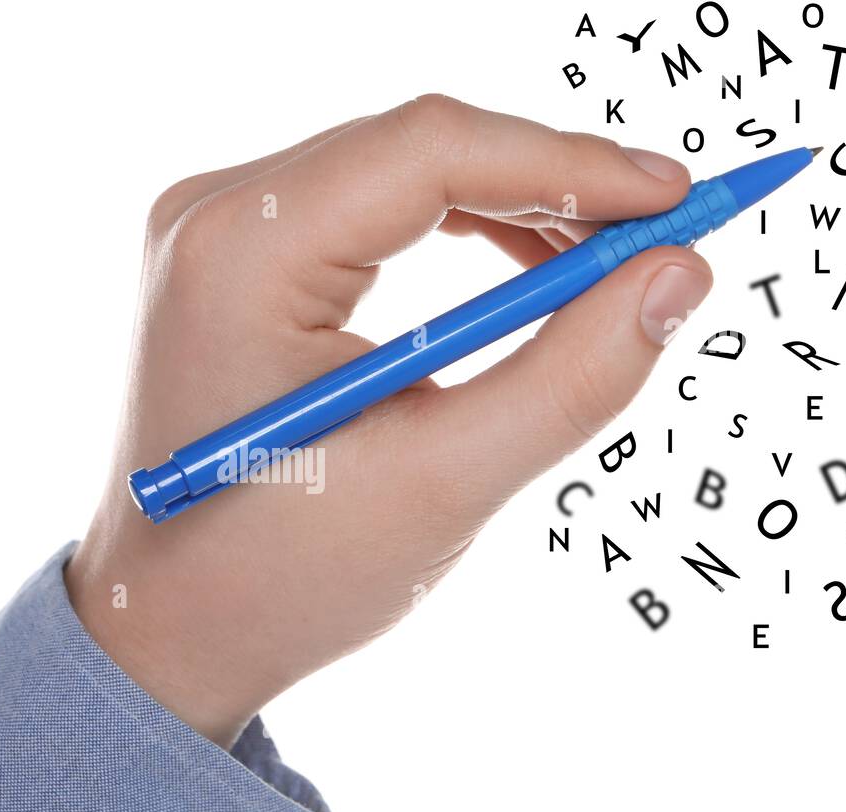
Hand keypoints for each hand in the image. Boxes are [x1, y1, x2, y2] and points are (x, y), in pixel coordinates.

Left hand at [66, 95, 712, 747]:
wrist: (168, 630)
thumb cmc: (278, 579)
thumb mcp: (441, 487)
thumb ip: (570, 379)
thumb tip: (675, 276)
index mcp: (239, 257)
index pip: (430, 151)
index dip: (570, 165)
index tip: (677, 203)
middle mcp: (212, 219)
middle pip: (415, 148)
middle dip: (551, 185)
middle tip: (660, 239)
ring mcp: (215, 235)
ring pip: (397, 172)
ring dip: (509, 206)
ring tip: (600, 269)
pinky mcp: (235, 263)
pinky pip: (366, 210)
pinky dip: (453, 232)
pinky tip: (517, 275)